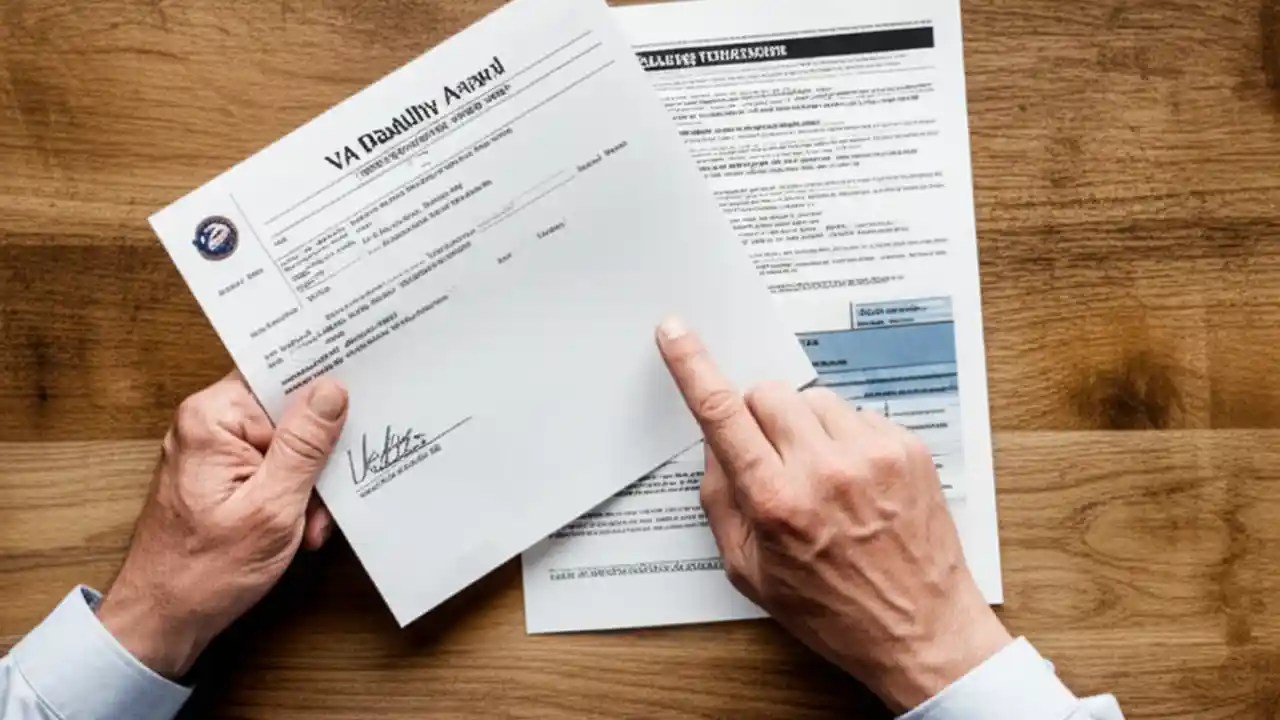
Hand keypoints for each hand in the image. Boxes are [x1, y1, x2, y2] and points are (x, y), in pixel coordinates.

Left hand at [97, 373, 347, 677]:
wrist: (163, 619)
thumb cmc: (205, 572)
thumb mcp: (273, 507)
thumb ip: (304, 445)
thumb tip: (332, 390)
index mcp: (212, 418)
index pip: (280, 376)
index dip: (322, 392)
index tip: (356, 407)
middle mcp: (206, 424)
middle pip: (286, 411)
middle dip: (316, 455)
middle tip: (326, 496)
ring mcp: (211, 449)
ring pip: (285, 444)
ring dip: (307, 483)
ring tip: (306, 524)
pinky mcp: (220, 472)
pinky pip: (271, 465)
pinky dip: (290, 494)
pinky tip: (296, 527)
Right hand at [656, 319, 1010, 711]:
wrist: (923, 631)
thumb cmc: (835, 612)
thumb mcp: (751, 573)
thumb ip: (720, 502)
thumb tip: (713, 446)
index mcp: (777, 502)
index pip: (722, 414)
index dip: (691, 366)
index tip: (675, 333)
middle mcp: (824, 470)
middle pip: (768, 393)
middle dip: (757, 417)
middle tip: (770, 458)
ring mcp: (871, 454)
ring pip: (813, 398)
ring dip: (804, 427)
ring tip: (821, 478)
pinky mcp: (907, 448)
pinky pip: (856, 414)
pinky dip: (845, 439)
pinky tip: (855, 482)